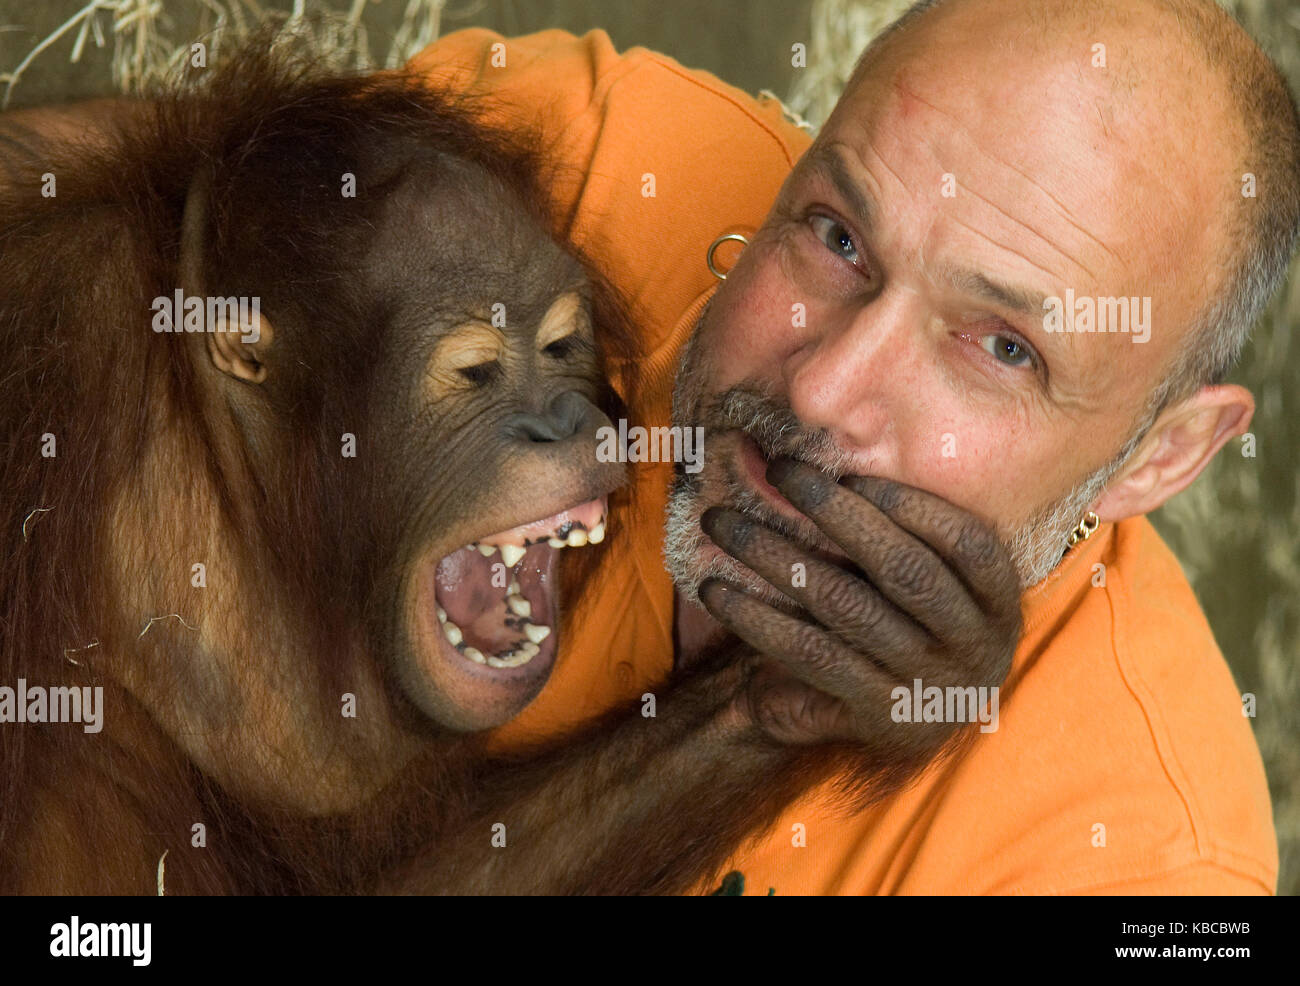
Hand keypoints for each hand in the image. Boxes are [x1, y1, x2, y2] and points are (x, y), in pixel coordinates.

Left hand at [698, 457, 1020, 756]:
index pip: (967, 543)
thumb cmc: (900, 625)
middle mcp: (976, 650)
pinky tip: (717, 588)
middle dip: (835, 511)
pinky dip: (758, 616)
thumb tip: (827, 456)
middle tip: (779, 469)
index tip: (849, 469)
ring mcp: (927, 688)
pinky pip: (809, 652)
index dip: (910, 502)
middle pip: (904, 569)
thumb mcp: (923, 583)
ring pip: (845, 605)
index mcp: (1000, 606)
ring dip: (776, 555)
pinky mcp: (876, 716)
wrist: (884, 722)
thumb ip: (898, 532)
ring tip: (721, 521)